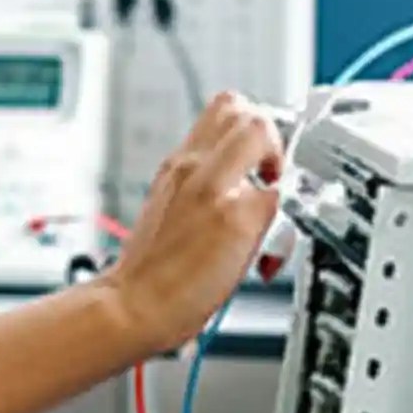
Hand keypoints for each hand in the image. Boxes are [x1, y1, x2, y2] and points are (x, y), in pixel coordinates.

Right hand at [100, 92, 282, 352]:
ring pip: (259, 128)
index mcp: (177, 166)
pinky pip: (275, 194)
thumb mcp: (168, 208)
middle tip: (268, 172)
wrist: (133, 306)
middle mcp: (190, 168)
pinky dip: (278, 215)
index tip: (258, 159)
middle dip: (269, 133)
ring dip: (276, 160)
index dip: (252, 127)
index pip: (223, 110)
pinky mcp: (235, 218)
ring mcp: (213, 189)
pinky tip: (263, 245)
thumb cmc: (150, 270)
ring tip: (267, 199)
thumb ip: (200, 186)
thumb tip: (240, 184)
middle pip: (243, 107)